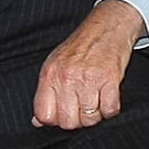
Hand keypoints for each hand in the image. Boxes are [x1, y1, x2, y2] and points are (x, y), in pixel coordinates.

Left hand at [31, 0, 144, 128]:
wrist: (107, 25)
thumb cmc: (81, 45)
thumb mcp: (55, 64)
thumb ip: (45, 93)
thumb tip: (38, 121)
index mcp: (50, 74)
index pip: (44, 115)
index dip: (55, 120)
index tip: (64, 114)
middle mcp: (67, 77)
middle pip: (68, 122)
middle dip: (77, 120)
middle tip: (83, 109)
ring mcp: (88, 79)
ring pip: (89, 119)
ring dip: (95, 115)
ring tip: (96, 101)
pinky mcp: (110, 79)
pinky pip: (109, 110)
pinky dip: (110, 109)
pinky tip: (108, 98)